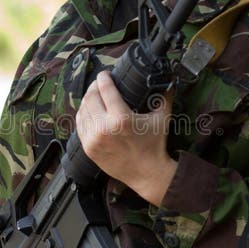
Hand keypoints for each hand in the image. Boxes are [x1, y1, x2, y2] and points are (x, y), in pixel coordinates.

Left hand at [76, 70, 176, 205]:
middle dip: (94, 86)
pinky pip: (80, 125)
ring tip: (94, 95)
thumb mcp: (162, 118)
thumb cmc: (154, 145)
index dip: (103, 77)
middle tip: (99, 83)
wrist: (146, 173)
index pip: (105, 89)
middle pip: (90, 97)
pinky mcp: (89, 148)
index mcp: (121, 118)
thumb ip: (165, 97)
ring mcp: (94, 139)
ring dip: (87, 100)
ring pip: (82, 110)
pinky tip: (89, 111)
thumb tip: (169, 81)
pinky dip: (83, 115)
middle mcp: (104, 128)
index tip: (105, 74)